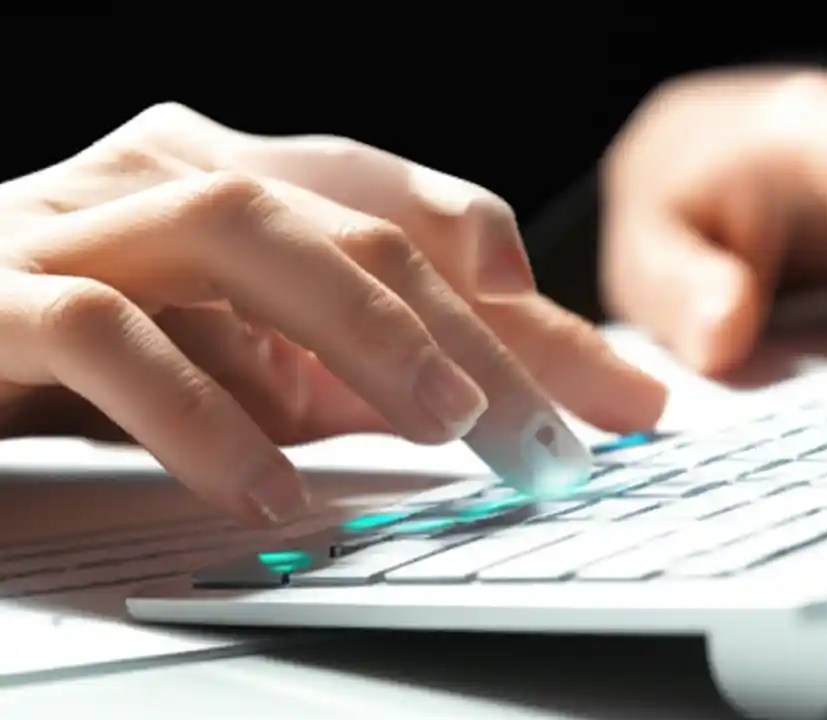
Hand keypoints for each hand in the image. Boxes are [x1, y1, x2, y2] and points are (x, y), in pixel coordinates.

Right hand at [0, 103, 665, 524]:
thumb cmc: (100, 351)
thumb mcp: (266, 362)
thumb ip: (382, 373)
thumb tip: (535, 405)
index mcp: (240, 173)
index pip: (394, 200)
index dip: (493, 257)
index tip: (578, 341)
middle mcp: (168, 174)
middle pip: (349, 221)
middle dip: (465, 328)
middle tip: (546, 432)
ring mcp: (82, 223)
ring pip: (243, 232)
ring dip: (361, 328)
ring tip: (448, 421)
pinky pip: (107, 333)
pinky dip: (200, 413)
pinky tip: (272, 486)